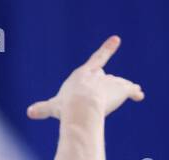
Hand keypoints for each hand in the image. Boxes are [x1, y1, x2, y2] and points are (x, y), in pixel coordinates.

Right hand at [26, 35, 144, 121]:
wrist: (82, 107)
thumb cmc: (66, 106)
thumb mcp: (54, 107)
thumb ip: (43, 109)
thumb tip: (28, 112)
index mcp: (82, 74)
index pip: (96, 60)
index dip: (107, 50)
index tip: (117, 40)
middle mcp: (98, 75)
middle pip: (106, 76)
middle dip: (108, 82)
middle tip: (110, 90)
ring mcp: (110, 81)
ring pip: (120, 84)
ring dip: (125, 87)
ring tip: (136, 91)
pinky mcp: (121, 89)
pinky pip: (131, 89)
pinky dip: (135, 92)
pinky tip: (140, 95)